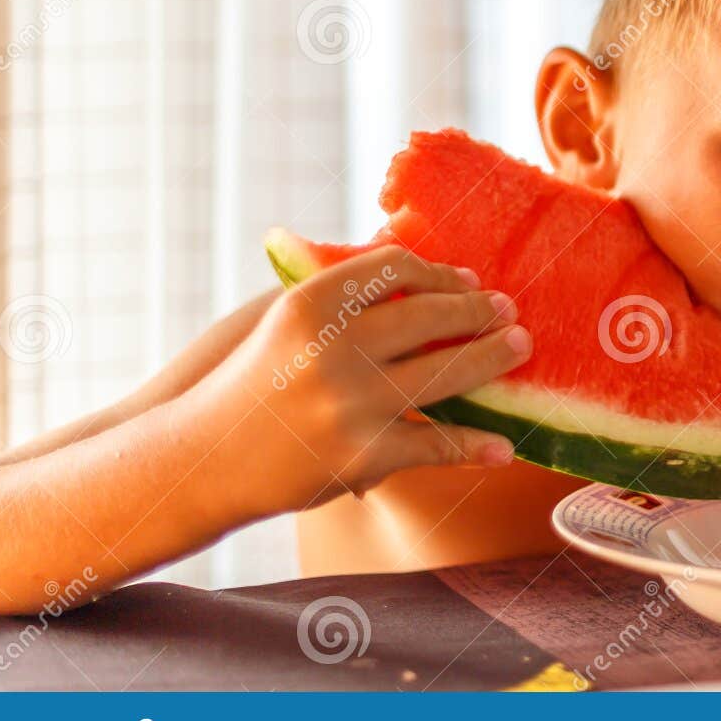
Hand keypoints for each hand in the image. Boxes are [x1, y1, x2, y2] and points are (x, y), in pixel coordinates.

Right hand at [177, 246, 530, 517]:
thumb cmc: (252, 382)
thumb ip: (341, 293)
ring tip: (520, 346)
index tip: (467, 280)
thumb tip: (415, 261)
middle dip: (480, 312)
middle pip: (432, 317)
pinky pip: (436, 444)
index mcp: (310, 303)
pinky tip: (501, 444)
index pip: (395, 269)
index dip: (440, 273)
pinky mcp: (361, 457)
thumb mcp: (282, 321)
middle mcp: (332, 349)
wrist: (201, 458)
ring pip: (446, 375)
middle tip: (508, 309)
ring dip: (493, 358)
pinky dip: (474, 445)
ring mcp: (349, 405)